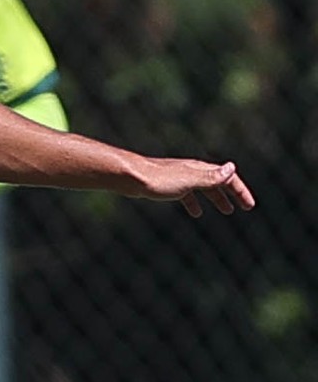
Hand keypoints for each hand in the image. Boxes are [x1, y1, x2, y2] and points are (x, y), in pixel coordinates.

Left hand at [137, 159, 254, 216]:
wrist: (132, 178)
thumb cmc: (159, 180)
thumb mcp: (188, 181)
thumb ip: (209, 178)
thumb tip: (232, 168)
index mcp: (201, 169)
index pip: (228, 178)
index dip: (240, 191)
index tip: (249, 206)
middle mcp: (193, 170)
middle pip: (218, 182)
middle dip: (232, 194)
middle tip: (243, 207)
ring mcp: (181, 177)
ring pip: (204, 188)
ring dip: (217, 198)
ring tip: (226, 211)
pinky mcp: (169, 185)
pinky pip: (189, 194)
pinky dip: (196, 202)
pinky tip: (196, 213)